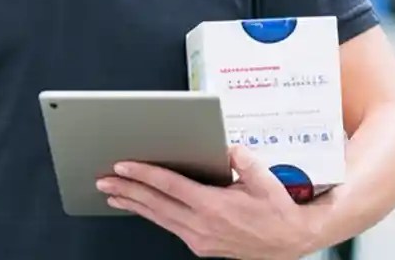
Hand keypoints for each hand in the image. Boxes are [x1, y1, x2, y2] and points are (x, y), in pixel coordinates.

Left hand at [96, 144, 318, 259]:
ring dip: (133, 205)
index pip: (170, 187)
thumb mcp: (266, 180)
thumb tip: (226, 148)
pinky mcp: (201, 246)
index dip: (143, 175)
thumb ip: (244, 161)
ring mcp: (200, 239)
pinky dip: (151, 215)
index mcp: (214, 207)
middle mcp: (203, 226)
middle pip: (155, 204)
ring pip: (158, 218)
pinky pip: (169, 227)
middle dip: (126, 190)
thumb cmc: (278, 211)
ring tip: (111, 194)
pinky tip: (140, 207)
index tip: (123, 166)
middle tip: (103, 180)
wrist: (291, 242)